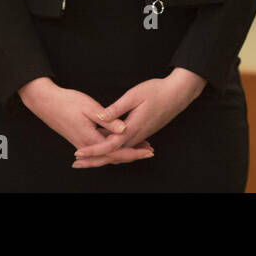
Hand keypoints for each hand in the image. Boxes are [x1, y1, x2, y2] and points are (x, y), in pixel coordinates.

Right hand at [18, 76, 153, 166]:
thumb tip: (124, 130)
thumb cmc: (67, 102)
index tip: (148, 152)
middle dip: (132, 155)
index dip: (134, 152)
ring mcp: (82, 143)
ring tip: (141, 148)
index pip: (116, 152)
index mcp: (90, 139)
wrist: (45, 102)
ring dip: (124, 152)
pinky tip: (122, 142)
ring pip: (107, 153)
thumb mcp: (90, 108)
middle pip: (113, 156)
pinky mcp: (80, 139)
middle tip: (149, 152)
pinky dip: (113, 148)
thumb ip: (108, 120)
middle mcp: (86, 145)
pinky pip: (101, 148)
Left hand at [71, 67, 206, 167]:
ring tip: (87, 158)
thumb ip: (116, 109)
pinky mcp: (144, 132)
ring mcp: (142, 135)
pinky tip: (107, 146)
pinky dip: (115, 150)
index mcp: (132, 128)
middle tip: (76, 164)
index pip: (109, 146)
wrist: (179, 93)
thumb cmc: (157, 91)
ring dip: (103, 156)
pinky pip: (127, 146)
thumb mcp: (134, 95)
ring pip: (120, 151)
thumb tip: (100, 116)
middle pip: (113, 154)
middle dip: (94, 160)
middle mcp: (137, 136)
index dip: (92, 151)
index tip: (77, 153)